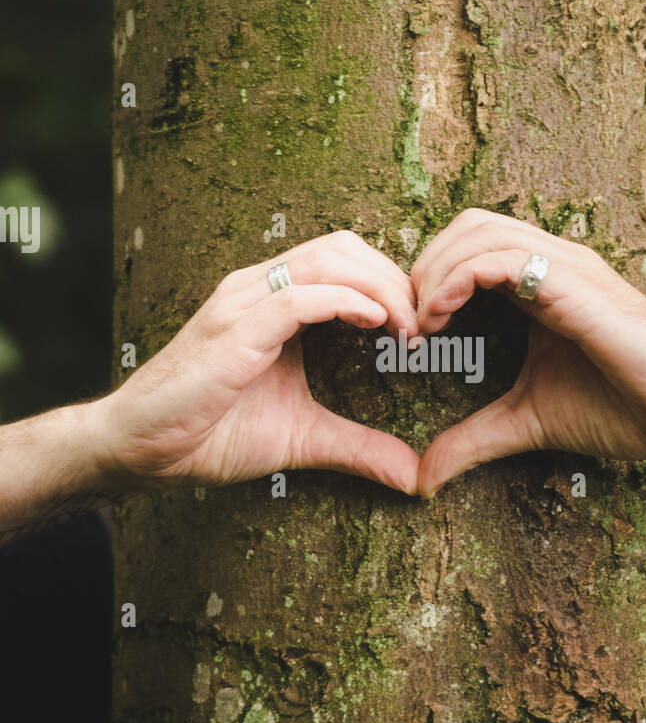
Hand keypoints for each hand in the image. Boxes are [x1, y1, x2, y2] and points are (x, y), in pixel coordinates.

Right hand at [95, 231, 420, 493]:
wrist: (143, 452)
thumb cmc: (212, 434)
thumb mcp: (304, 438)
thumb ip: (359, 447)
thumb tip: (413, 475)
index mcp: (274, 301)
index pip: (344, 260)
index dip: (390, 283)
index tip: (421, 328)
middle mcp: (258, 288)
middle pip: (343, 247)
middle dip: (395, 278)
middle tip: (425, 326)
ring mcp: (243, 302)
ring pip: (328, 258)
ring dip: (380, 286)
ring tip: (408, 327)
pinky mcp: (235, 327)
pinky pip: (299, 296)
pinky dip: (346, 301)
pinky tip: (375, 324)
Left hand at [411, 209, 645, 496]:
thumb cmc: (625, 409)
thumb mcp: (527, 423)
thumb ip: (473, 439)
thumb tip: (422, 478)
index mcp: (543, 282)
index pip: (471, 245)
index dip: (429, 276)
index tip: (410, 332)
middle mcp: (555, 262)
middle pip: (468, 224)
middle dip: (424, 264)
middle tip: (405, 321)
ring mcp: (569, 267)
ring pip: (479, 231)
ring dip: (434, 271)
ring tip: (419, 323)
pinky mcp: (578, 284)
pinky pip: (502, 259)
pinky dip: (457, 280)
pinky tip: (439, 320)